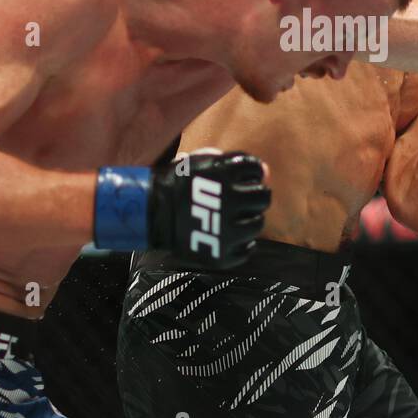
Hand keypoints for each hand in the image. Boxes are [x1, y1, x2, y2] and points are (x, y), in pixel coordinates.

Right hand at [149, 151, 269, 266]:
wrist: (150, 215)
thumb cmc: (177, 184)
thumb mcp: (202, 163)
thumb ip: (235, 164)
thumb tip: (267, 172)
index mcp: (224, 173)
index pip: (255, 169)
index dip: (251, 173)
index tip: (240, 178)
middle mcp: (230, 201)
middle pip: (263, 197)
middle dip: (256, 196)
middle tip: (243, 200)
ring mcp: (227, 230)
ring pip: (258, 224)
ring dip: (249, 219)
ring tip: (234, 218)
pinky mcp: (222, 254)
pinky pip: (247, 248)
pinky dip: (241, 242)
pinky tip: (228, 235)